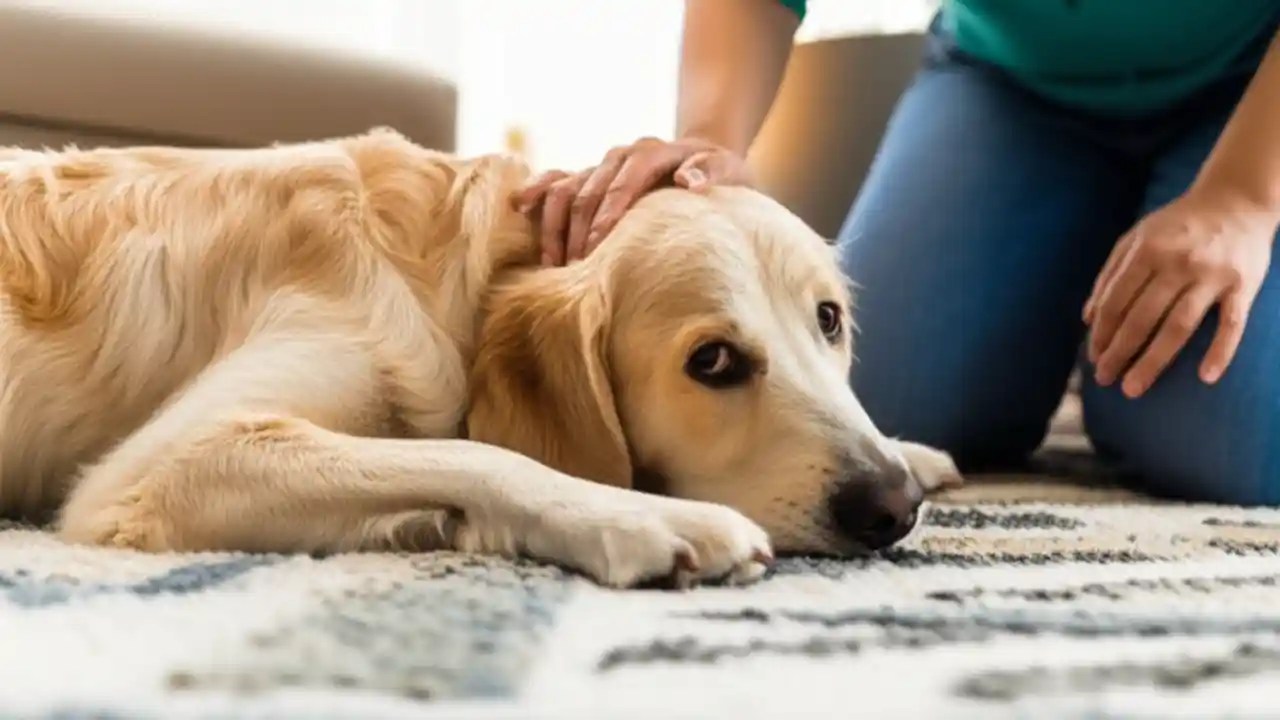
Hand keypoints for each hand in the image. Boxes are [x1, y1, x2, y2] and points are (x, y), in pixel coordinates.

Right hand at [511, 136, 751, 265]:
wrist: (705, 161)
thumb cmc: (720, 174)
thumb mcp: (729, 170)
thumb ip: (712, 172)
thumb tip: (689, 180)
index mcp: (651, 152)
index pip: (623, 182)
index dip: (607, 214)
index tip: (596, 249)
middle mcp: (621, 155)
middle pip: (588, 191)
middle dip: (576, 232)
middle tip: (572, 270)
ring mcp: (602, 166)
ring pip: (566, 189)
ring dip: (555, 226)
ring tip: (552, 264)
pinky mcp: (590, 177)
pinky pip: (556, 180)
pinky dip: (536, 191)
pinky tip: (519, 206)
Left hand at [1084, 191, 1277, 397]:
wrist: (1238, 198)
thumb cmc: (1179, 223)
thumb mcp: (1136, 237)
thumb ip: (1110, 275)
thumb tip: (1087, 318)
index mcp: (1147, 251)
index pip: (1117, 301)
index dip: (1102, 332)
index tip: (1093, 357)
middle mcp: (1177, 263)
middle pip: (1142, 318)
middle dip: (1119, 352)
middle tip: (1104, 379)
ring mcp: (1211, 275)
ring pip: (1178, 326)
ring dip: (1153, 361)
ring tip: (1133, 387)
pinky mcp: (1243, 285)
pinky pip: (1231, 324)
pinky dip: (1220, 351)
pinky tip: (1206, 377)